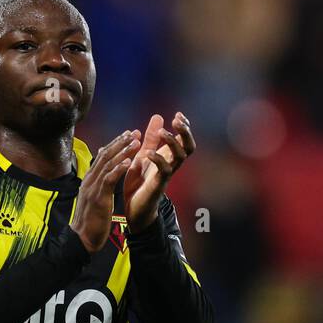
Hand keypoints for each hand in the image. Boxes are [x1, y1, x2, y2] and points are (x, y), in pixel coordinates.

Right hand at [70, 129, 140, 253]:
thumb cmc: (91, 220)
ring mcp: (92, 188)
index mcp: (89, 179)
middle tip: (134, 133)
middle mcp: (89, 180)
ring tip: (136, 142)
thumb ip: (98, 185)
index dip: (115, 144)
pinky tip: (128, 162)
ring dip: (122, 152)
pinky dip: (118, 169)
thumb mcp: (94, 198)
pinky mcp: (98, 197)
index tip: (127, 135)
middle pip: (105, 155)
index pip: (102, 156)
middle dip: (121, 143)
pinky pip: (109, 180)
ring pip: (107, 164)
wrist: (82, 238)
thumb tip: (104, 175)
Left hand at [124, 112, 195, 232]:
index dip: (184, 126)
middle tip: (177, 120)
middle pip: (189, 146)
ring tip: (162, 132)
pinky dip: (158, 159)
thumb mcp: (143, 154)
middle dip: (185, 132)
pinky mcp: (159, 184)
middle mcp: (171, 164)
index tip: (178, 114)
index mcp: (169, 156)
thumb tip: (158, 116)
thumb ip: (151, 138)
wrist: (133, 208)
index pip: (184, 139)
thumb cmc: (139, 182)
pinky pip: (165, 170)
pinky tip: (149, 153)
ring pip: (180, 156)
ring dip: (172, 142)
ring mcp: (167, 174)